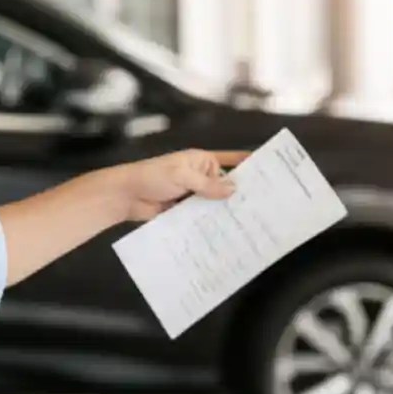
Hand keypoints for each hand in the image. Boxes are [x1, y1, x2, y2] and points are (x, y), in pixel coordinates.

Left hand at [119, 149, 250, 221]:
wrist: (125, 195)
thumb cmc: (151, 177)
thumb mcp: (182, 176)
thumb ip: (208, 184)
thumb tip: (233, 189)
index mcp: (201, 160)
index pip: (230, 161)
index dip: (246, 166)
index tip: (267, 174)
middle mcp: (199, 176)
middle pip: (224, 185)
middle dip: (238, 195)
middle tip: (261, 207)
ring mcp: (192, 193)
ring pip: (214, 202)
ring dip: (224, 211)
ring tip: (247, 224)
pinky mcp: (184, 210)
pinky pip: (201, 215)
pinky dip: (210, 221)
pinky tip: (224, 232)